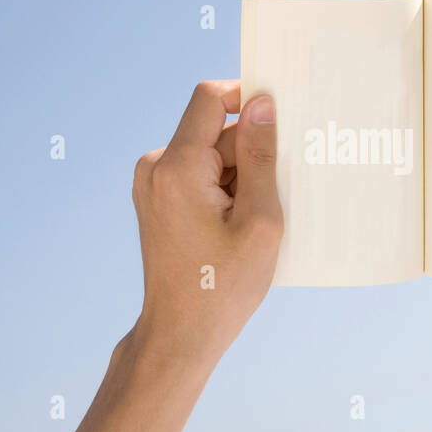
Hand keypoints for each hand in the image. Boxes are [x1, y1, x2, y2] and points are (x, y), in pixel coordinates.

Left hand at [128, 80, 282, 362]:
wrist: (180, 333)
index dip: (247, 98)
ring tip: (256, 218)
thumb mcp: (259, 219)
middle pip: (214, 129)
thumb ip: (261, 156)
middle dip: (250, 151)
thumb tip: (263, 104)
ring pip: (210, 153)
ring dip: (240, 175)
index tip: (279, 119)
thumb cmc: (223, 286)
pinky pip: (198, 173)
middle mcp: (156, 167)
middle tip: (277, 190)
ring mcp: (153, 184)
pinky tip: (241, 224)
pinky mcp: (158, 199)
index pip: (211, 98)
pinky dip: (224, 188)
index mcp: (178, 167)